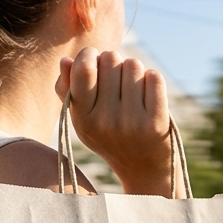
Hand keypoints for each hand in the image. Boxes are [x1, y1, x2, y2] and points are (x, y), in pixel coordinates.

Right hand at [55, 49, 173, 196]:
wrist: (144, 168)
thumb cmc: (110, 136)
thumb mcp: (84, 119)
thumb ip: (67, 90)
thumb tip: (65, 60)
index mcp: (84, 120)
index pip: (84, 69)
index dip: (89, 55)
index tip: (94, 58)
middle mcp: (106, 122)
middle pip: (110, 60)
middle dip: (114, 62)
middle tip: (117, 81)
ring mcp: (132, 122)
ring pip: (133, 65)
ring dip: (134, 71)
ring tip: (132, 90)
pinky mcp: (156, 122)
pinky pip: (154, 78)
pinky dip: (152, 80)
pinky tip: (148, 95)